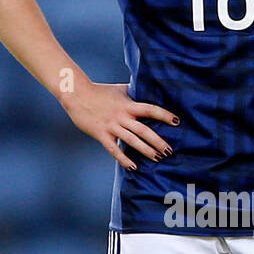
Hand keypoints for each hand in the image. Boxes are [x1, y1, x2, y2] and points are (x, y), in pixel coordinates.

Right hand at [61, 80, 178, 170]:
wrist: (77, 94)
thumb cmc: (100, 91)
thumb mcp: (120, 89)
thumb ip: (134, 92)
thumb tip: (148, 86)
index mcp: (128, 104)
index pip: (150, 109)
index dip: (164, 115)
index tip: (177, 121)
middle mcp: (122, 116)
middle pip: (143, 130)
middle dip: (158, 141)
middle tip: (169, 150)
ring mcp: (112, 126)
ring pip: (132, 141)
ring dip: (146, 150)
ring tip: (157, 158)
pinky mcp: (102, 134)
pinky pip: (114, 149)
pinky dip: (124, 159)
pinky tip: (134, 167)